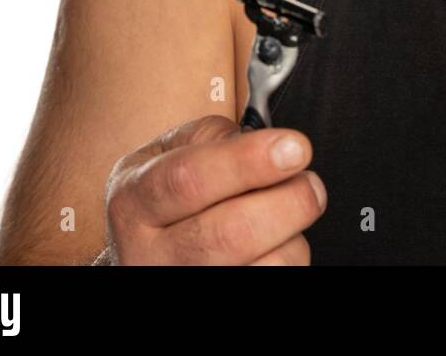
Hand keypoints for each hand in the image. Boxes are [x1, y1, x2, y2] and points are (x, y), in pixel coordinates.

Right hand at [101, 115, 326, 264]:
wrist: (138, 260)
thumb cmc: (161, 201)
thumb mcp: (164, 156)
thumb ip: (211, 137)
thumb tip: (263, 141)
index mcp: (136, 201)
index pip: (190, 180)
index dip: (248, 161)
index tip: (294, 147)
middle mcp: (152, 253)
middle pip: (234, 233)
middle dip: (290, 201)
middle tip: (309, 184)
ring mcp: (182, 283)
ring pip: (267, 265)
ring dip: (293, 234)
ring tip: (280, 216)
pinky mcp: (221, 308)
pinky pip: (279, 279)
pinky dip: (288, 257)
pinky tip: (270, 246)